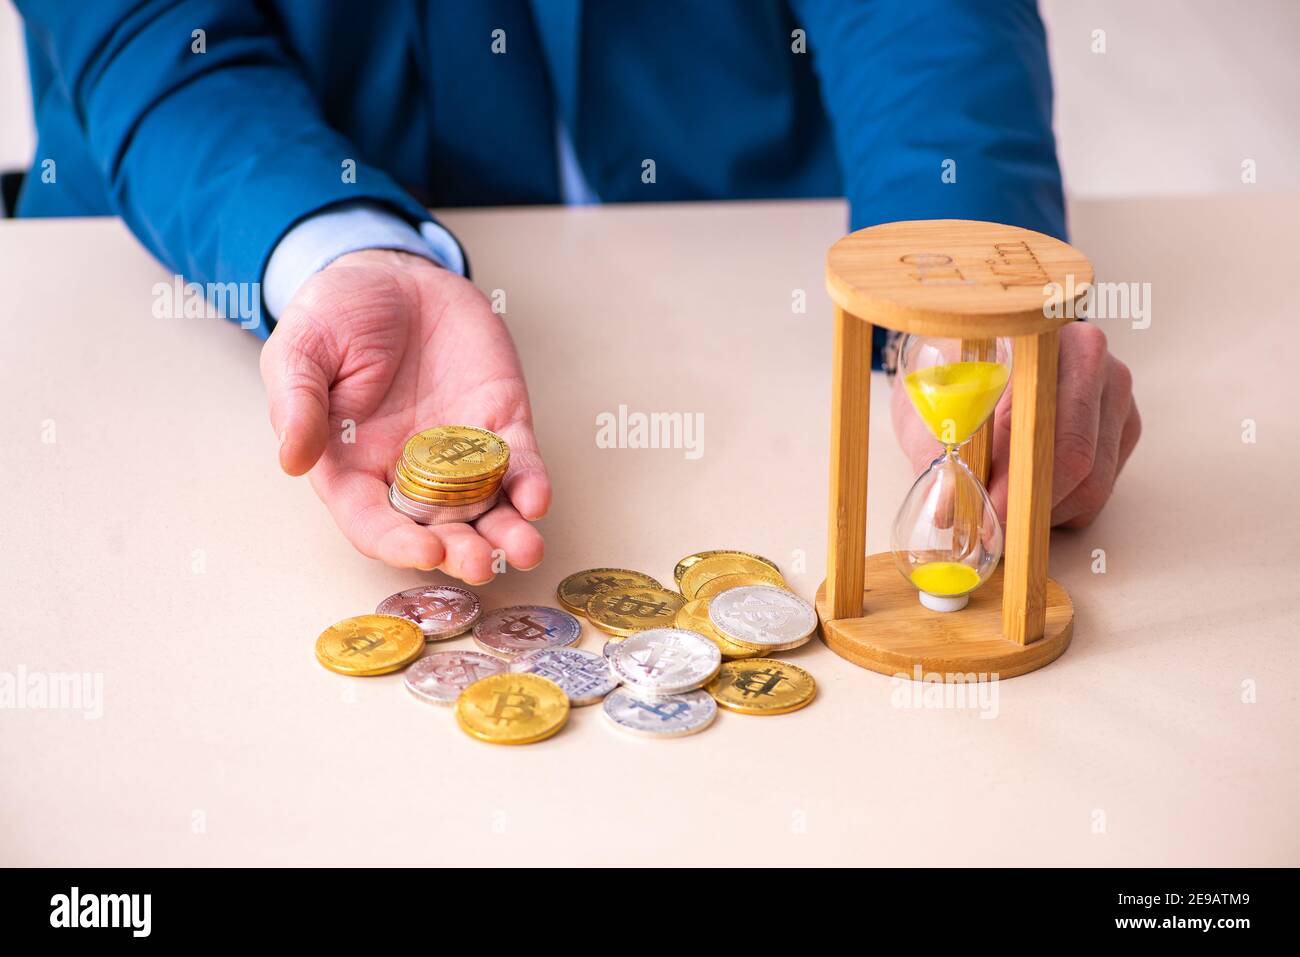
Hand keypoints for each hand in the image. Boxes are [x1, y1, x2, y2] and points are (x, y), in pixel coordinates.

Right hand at [259, 249, 549, 581]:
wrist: (393, 274)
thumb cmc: (336, 315)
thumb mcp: (301, 350)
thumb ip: (296, 404)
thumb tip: (291, 460)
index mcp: (353, 468)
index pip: (374, 522)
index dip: (398, 543)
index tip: (424, 550)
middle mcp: (409, 472)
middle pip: (438, 528)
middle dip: (462, 550)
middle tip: (481, 563)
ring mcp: (459, 452)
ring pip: (486, 507)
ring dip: (508, 532)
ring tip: (526, 548)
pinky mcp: (497, 422)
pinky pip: (518, 461)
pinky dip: (531, 483)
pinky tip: (538, 497)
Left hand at [891, 323, 1140, 528]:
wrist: (966, 361)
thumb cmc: (948, 378)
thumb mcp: (931, 407)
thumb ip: (942, 452)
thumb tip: (950, 507)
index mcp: (1054, 345)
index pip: (1049, 428)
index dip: (1018, 481)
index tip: (986, 514)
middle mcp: (1098, 366)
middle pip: (1080, 463)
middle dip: (1028, 505)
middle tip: (987, 532)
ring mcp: (1116, 401)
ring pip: (1092, 487)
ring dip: (1040, 512)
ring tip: (994, 510)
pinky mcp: (1121, 433)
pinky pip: (1097, 492)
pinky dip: (1056, 508)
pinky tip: (1020, 495)